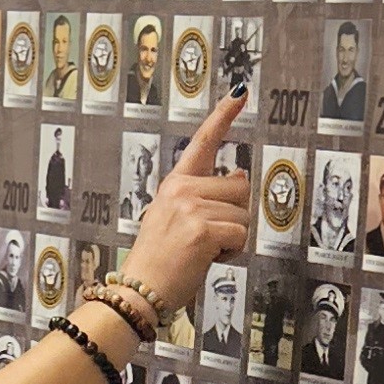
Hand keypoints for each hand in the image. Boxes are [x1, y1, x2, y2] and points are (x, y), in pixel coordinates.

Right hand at [125, 90, 253, 317]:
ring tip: (204, 251)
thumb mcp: (175, 219)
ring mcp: (191, 208)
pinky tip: (207, 259)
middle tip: (208, 237)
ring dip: (233, 237)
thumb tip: (240, 175)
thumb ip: (204, 197)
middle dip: (235, 215)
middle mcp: (182, 189)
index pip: (203, 141)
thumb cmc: (158, 263)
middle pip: (240, 186)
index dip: (223, 115)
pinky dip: (231, 253)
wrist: (138, 291)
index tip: (240, 91)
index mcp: (174, 184)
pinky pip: (241, 236)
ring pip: (244, 214)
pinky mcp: (203, 229)